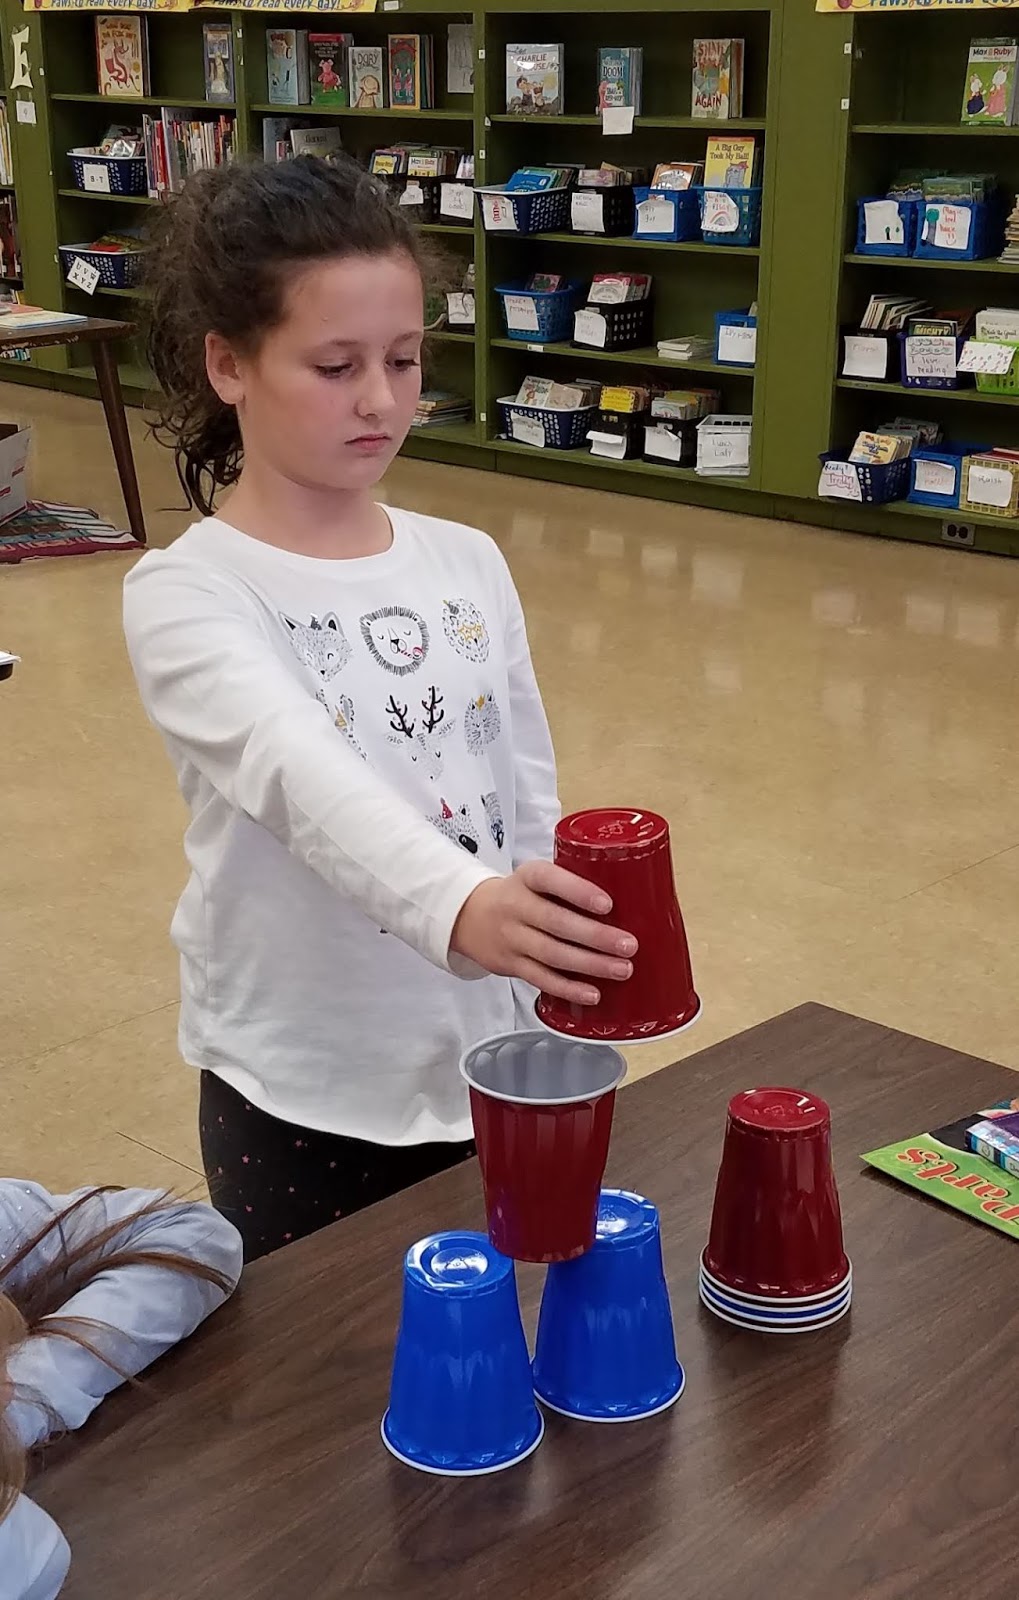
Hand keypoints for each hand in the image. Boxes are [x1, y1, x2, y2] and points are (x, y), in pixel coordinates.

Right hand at [450, 860, 637, 1005]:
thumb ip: (571, 886)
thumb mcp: (537, 879)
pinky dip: (568, 988)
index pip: (550, 879)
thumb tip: (632, 902)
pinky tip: (592, 993)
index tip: (607, 904)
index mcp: (527, 877)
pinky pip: (541, 979)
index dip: (578, 892)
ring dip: (589, 964)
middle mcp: (516, 906)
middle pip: (555, 923)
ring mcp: (512, 938)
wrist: (470, 916)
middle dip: (595, 936)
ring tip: (622, 969)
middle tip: (629, 945)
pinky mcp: (512, 965)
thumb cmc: (521, 895)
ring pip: (552, 954)